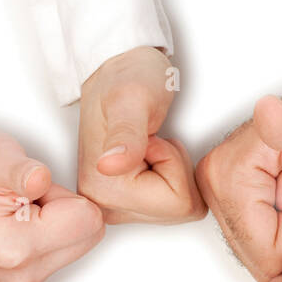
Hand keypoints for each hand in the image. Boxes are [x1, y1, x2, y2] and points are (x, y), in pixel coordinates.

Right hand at [0, 51, 103, 281]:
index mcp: (13, 249)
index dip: (63, 194)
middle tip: (21, 198)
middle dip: (63, 209)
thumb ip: (21, 170)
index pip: (89, 220)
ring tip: (15, 208)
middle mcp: (18, 277)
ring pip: (79, 243)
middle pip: (89, 235)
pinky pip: (64, 251)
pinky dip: (49, 233)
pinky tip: (15, 221)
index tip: (26, 190)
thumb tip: (40, 180)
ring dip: (56, 220)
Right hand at [76, 47, 204, 224]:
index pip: (178, 205)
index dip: (175, 164)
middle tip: (152, 139)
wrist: (119, 69)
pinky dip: (170, 175)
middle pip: (178, 212)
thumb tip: (110, 166)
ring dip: (173, 171)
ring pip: (177, 209)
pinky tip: (150, 154)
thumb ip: (126, 134)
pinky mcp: (124, 203)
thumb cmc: (129, 78)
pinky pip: (173, 204)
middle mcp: (103, 206)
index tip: (151, 137)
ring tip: (149, 143)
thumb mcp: (133, 99)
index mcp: (103, 190)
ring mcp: (113, 207)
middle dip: (176, 170)